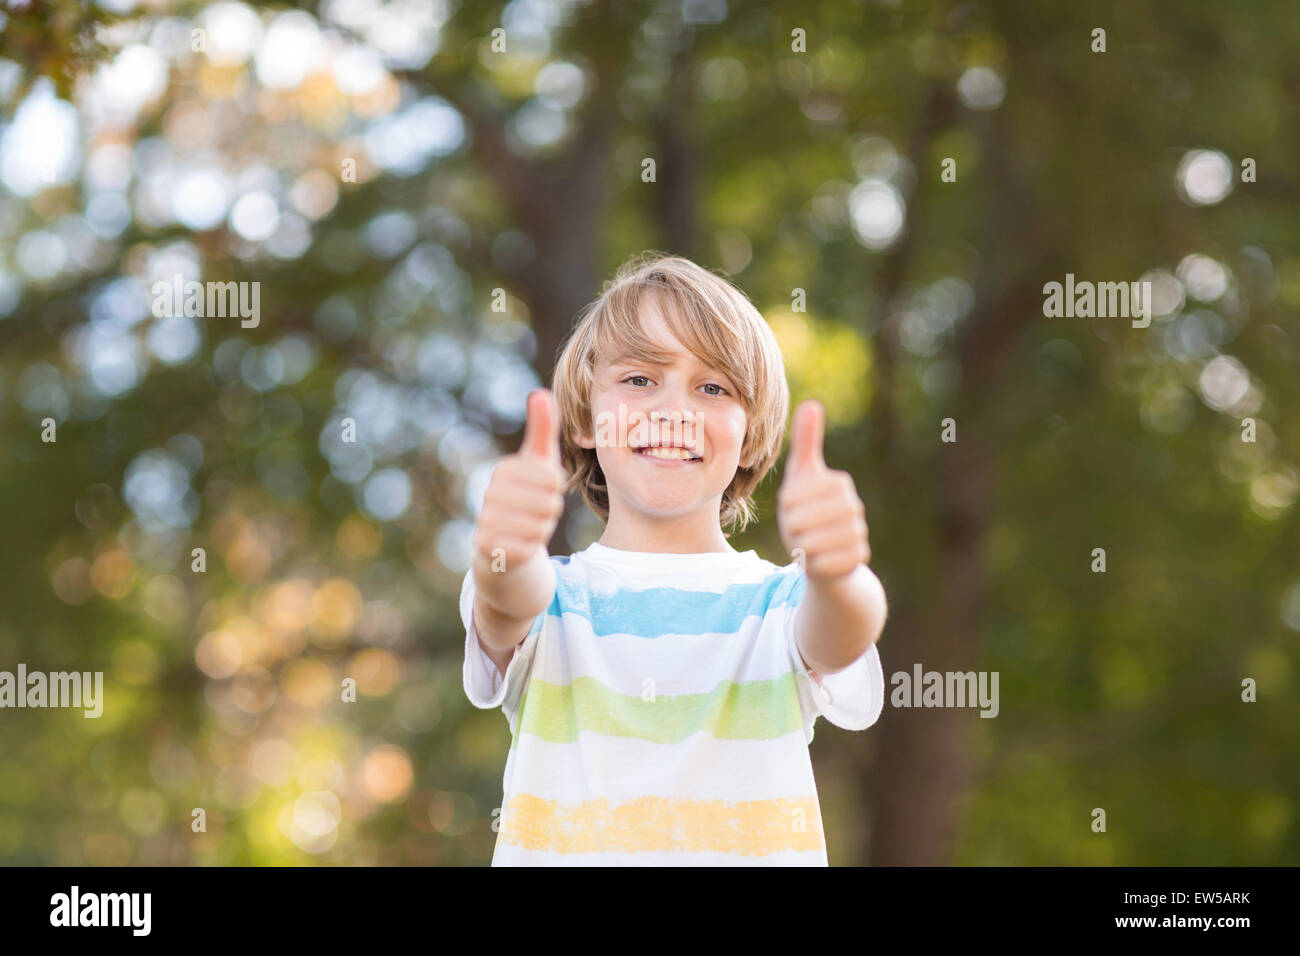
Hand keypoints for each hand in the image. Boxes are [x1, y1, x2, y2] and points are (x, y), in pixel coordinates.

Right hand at [473, 388, 565, 571]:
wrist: (503, 544)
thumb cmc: (527, 496)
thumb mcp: (539, 462)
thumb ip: (543, 429)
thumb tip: (540, 392)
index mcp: (504, 469)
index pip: (554, 479)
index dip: (556, 490)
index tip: (541, 491)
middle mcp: (490, 492)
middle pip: (550, 504)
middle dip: (550, 511)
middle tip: (535, 512)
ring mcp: (485, 519)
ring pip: (541, 527)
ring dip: (541, 531)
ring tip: (527, 526)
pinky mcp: (487, 547)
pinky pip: (529, 547)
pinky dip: (531, 548)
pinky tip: (519, 544)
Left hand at [777, 399, 870, 579]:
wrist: (825, 553)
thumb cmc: (807, 509)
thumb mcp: (801, 475)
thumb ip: (806, 441)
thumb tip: (811, 402)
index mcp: (839, 483)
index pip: (794, 496)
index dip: (786, 506)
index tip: (794, 508)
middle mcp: (854, 507)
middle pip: (801, 520)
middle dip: (792, 528)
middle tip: (799, 529)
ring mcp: (858, 534)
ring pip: (811, 543)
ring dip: (801, 546)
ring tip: (807, 542)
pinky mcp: (857, 560)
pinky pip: (822, 563)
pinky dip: (812, 564)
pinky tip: (818, 559)